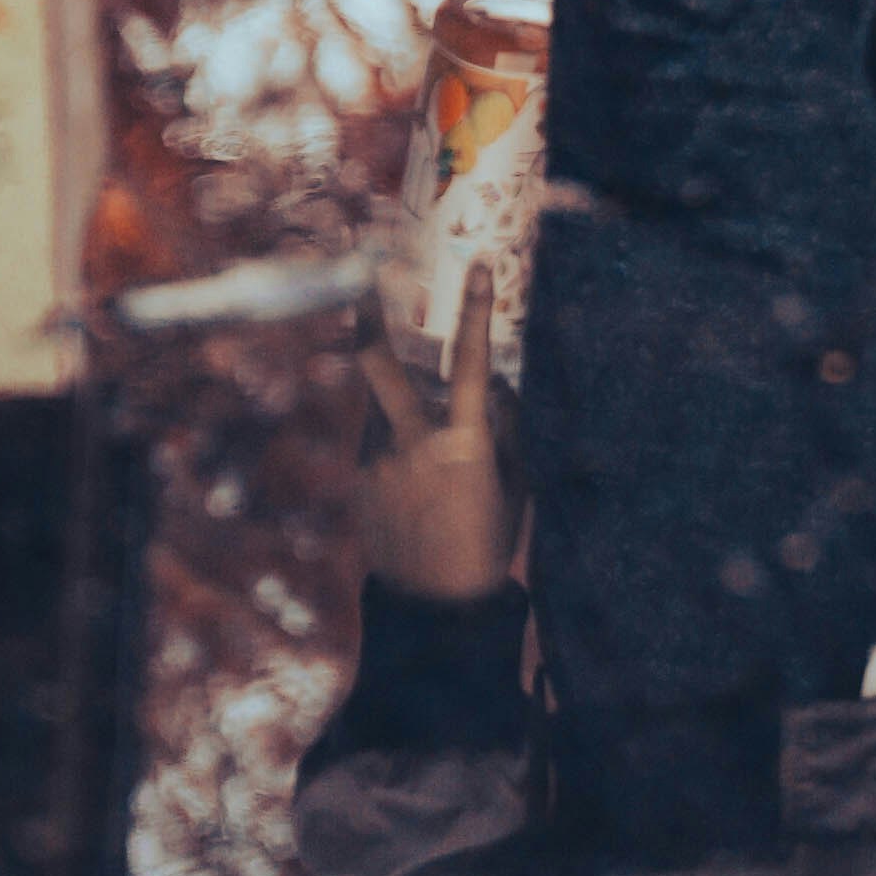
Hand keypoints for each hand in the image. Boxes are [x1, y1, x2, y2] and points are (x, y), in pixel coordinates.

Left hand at [353, 265, 519, 601]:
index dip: (476, 311)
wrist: (436, 609)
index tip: (478, 267)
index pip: (473, 364)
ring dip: (397, 404)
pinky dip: (393, 443)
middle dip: (368, 317)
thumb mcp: (515, 485)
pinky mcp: (359, 481)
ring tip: (426, 450)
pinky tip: (414, 483)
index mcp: (466, 445)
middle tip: (360, 276)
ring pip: (379, 406)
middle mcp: (416, 445)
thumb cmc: (489, 544)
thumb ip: (507, 429)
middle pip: (380, 366)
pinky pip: (376, 442)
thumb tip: (498, 385)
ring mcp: (380, 463)